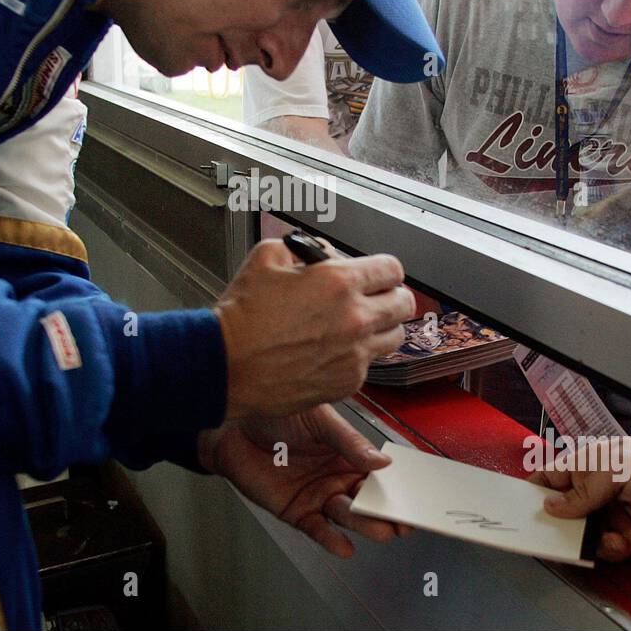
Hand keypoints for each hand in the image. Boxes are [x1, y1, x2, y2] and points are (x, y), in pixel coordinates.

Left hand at [199, 404, 409, 557]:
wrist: (233, 427)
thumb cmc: (277, 415)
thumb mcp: (319, 420)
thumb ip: (349, 443)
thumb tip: (384, 462)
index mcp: (349, 455)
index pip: (381, 476)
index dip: (398, 489)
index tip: (416, 501)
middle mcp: (338, 478)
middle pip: (369, 500)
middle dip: (388, 512)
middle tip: (403, 521)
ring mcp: (318, 496)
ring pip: (348, 516)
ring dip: (365, 525)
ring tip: (382, 531)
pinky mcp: (296, 511)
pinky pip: (318, 529)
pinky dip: (331, 540)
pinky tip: (344, 547)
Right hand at [213, 240, 414, 419]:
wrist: (226, 366)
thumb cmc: (242, 316)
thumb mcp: (266, 257)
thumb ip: (303, 248)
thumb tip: (323, 254)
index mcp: (339, 282)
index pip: (393, 269)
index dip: (384, 270)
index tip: (377, 275)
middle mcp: (355, 318)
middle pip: (404, 303)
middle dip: (390, 296)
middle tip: (374, 299)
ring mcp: (354, 354)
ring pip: (395, 337)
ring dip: (381, 328)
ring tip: (358, 328)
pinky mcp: (347, 382)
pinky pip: (370, 366)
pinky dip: (358, 357)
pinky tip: (335, 352)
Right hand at [529, 438, 630, 561]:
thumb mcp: (616, 470)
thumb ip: (581, 491)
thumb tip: (550, 508)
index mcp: (585, 467)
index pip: (548, 479)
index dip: (534, 494)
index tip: (523, 512)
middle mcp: (593, 493)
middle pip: (561, 515)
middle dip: (564, 528)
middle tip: (570, 535)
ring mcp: (609, 516)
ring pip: (583, 538)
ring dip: (598, 541)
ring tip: (620, 537)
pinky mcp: (626, 538)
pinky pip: (609, 550)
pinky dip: (622, 547)